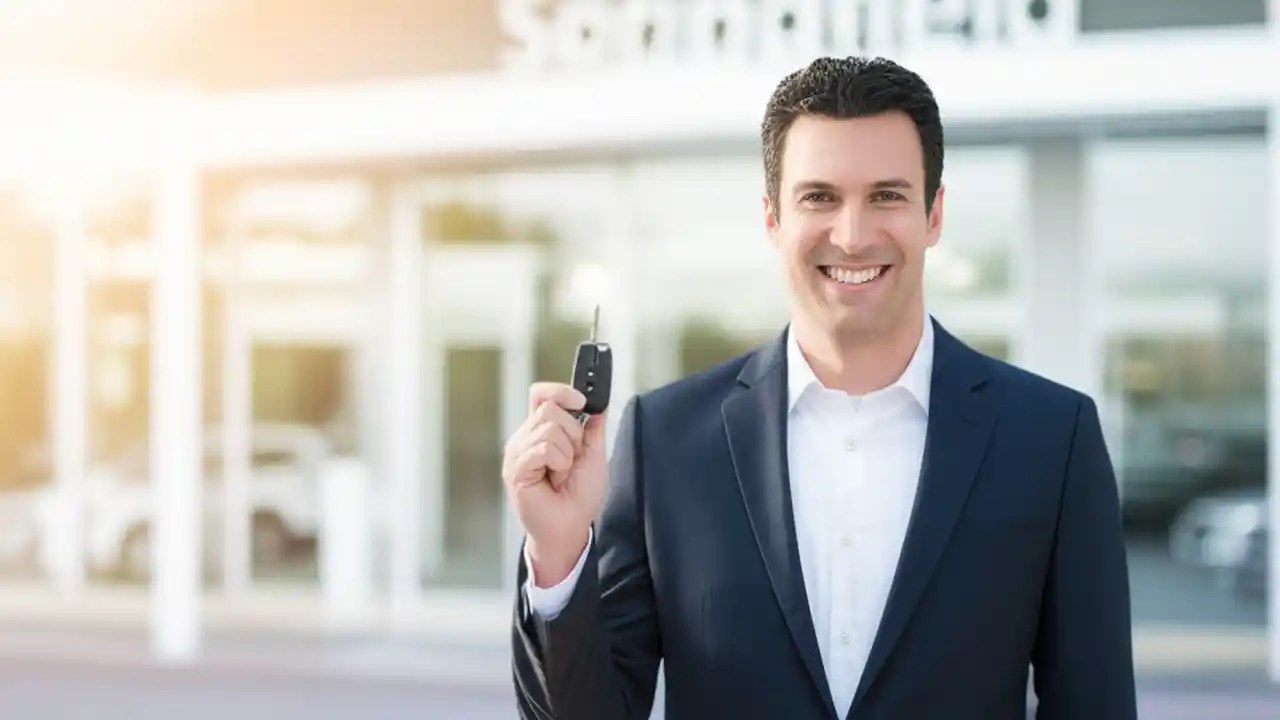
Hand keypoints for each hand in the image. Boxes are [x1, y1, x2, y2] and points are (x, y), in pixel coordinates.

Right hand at [502, 382, 607, 587]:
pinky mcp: (516, 468)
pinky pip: (544, 447)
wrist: (571, 527)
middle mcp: (526, 437)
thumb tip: (597, 403)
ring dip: (567, 453)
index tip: (581, 402)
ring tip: (561, 473)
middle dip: (573, 433)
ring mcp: (518, 452)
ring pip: (549, 427)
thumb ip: (593, 428)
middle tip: (571, 460)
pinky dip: (559, 463)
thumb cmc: (578, 497)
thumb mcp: (593, 454)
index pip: (541, 394)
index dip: (560, 391)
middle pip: (550, 407)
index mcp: (541, 431)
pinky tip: (554, 479)